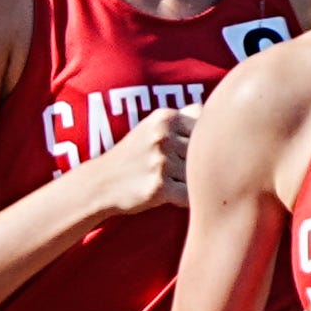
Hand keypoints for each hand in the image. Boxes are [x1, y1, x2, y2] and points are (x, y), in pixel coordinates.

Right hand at [84, 105, 194, 225]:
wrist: (100, 184)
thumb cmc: (133, 156)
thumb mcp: (152, 126)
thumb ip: (183, 116)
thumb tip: (210, 109)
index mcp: (165, 117)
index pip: (204, 130)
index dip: (195, 146)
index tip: (177, 153)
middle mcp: (164, 136)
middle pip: (202, 154)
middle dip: (193, 166)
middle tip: (172, 172)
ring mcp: (161, 161)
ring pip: (197, 175)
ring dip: (188, 183)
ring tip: (168, 183)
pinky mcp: (159, 187)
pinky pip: (189, 196)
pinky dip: (183, 200)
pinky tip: (168, 196)